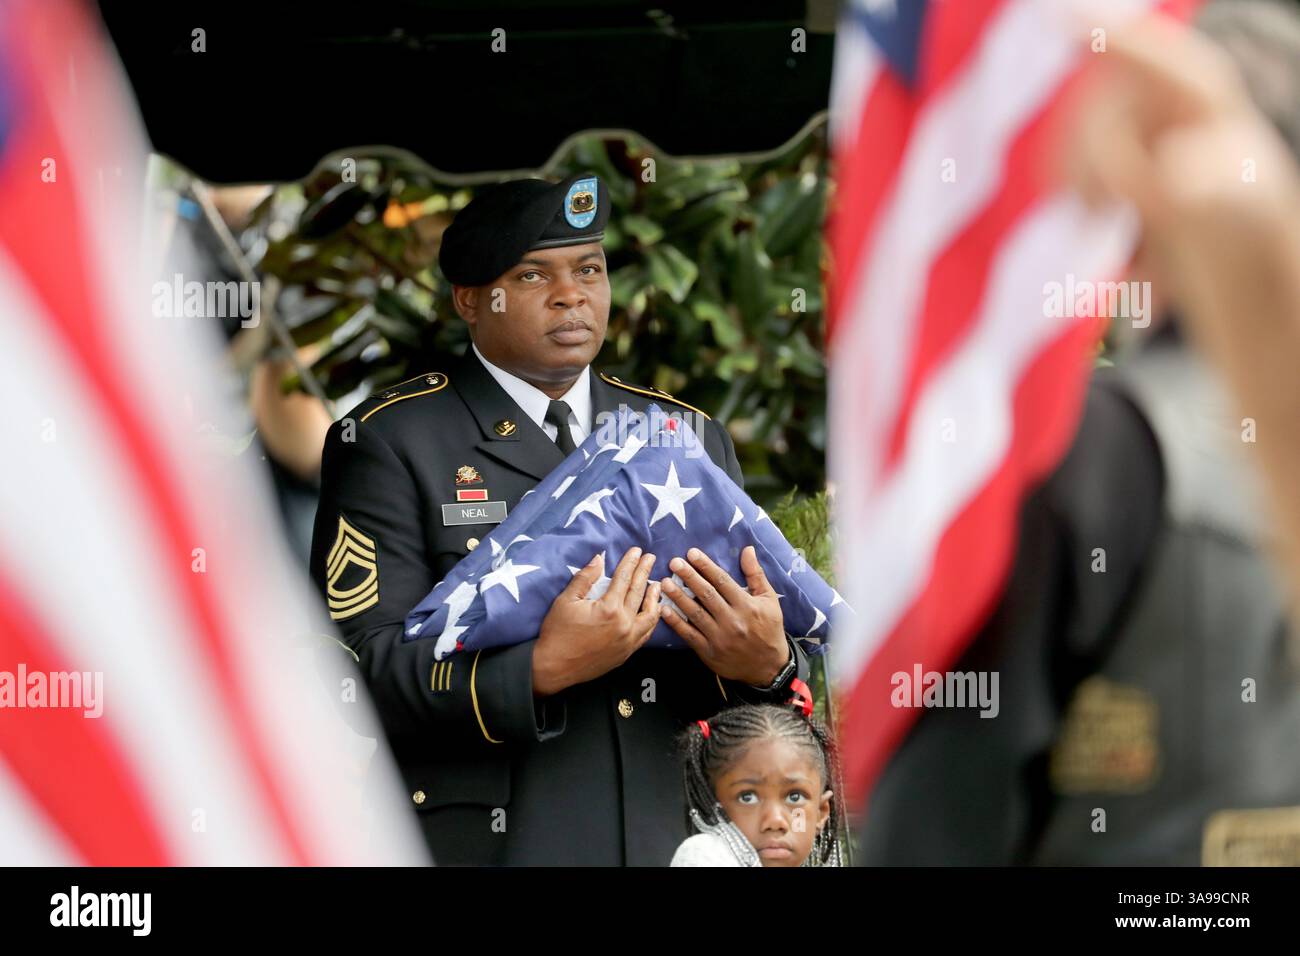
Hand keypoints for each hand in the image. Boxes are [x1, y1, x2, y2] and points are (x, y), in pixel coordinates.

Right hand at [532, 547, 660, 696]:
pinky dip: (652, 620)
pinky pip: (646, 634)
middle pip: (638, 592)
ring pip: (649, 615)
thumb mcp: (566, 600)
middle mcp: (623, 624)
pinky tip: (653, 613)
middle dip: (645, 572)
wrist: (554, 668)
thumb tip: (599, 559)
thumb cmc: (557, 633)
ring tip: (657, 585)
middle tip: (651, 558)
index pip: (624, 579)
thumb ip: (585, 578)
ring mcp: (628, 640)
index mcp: (609, 609)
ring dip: (654, 597)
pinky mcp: (627, 652)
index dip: (630, 563)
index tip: (637, 551)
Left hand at [660, 545, 788, 685]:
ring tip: (665, 582)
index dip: (706, 566)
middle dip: (689, 577)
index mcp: (746, 606)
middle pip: (706, 595)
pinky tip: (665, 610)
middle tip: (674, 562)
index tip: (691, 553)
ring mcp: (719, 638)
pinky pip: (690, 635)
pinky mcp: (709, 652)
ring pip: (695, 613)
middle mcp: (732, 620)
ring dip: (678, 597)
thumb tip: (748, 549)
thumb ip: (756, 574)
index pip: (722, 581)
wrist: (768, 667)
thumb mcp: (769, 600)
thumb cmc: (769, 629)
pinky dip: (676, 623)